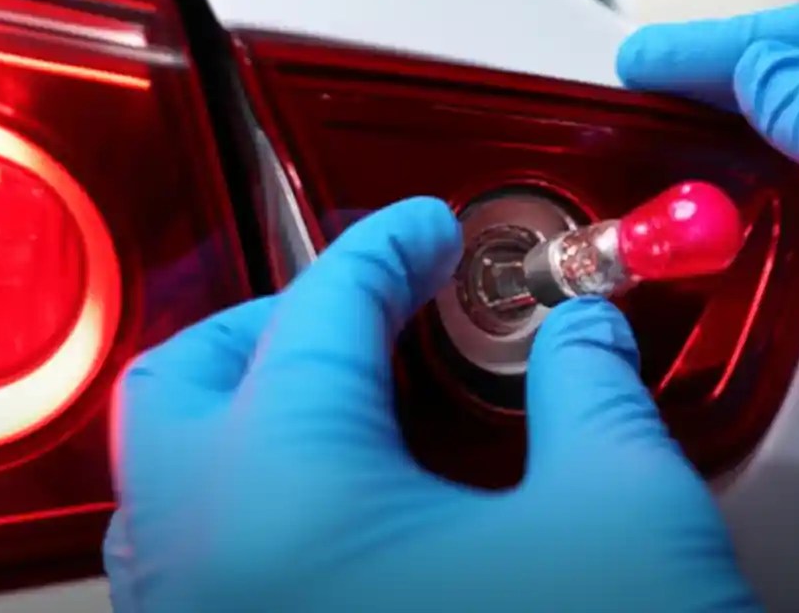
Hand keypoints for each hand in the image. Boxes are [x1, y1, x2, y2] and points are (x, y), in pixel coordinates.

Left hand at [103, 198, 756, 611]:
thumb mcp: (628, 510)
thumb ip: (595, 387)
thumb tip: (585, 327)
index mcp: (284, 500)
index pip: (318, 315)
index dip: (388, 250)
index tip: (430, 228)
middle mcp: (206, 571)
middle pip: (184, 382)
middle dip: (278, 317)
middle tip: (371, 300)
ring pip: (171, 479)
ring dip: (251, 406)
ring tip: (350, 388)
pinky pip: (199, 558)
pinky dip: (254, 492)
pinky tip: (348, 501)